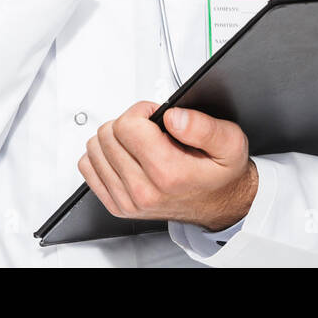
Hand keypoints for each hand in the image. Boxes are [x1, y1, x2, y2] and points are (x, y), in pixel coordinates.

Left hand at [78, 101, 258, 231]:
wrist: (220, 205)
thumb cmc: (220, 174)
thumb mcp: (229, 143)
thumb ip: (204, 126)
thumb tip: (173, 117)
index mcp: (168, 173)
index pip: (127, 126)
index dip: (142, 111)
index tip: (156, 117)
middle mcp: (144, 191)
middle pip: (108, 134)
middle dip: (129, 123)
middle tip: (151, 131)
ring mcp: (127, 201)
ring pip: (94, 149)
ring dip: (114, 139)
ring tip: (140, 143)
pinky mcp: (117, 206)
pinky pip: (88, 168)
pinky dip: (103, 156)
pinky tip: (125, 155)